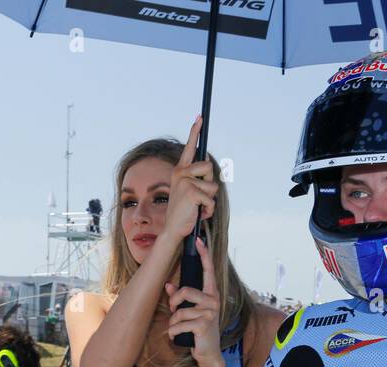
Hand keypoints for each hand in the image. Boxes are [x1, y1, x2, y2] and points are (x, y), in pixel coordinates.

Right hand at [162, 116, 217, 244]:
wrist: (173, 228)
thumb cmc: (185, 211)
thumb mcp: (191, 190)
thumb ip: (197, 177)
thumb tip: (206, 159)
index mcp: (180, 170)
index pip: (188, 147)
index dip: (195, 131)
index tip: (200, 117)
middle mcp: (180, 172)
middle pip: (208, 167)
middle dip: (209, 184)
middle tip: (200, 196)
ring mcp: (185, 182)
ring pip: (212, 186)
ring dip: (210, 200)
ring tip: (199, 207)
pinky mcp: (191, 192)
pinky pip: (211, 199)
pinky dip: (209, 210)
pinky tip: (199, 214)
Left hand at [166, 237, 222, 366]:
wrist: (209, 353)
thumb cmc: (198, 331)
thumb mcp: (190, 313)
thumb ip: (180, 298)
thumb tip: (168, 286)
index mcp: (211, 294)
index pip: (208, 271)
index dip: (204, 255)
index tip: (199, 240)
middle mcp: (213, 300)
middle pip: (185, 291)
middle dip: (174, 303)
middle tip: (175, 313)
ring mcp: (210, 312)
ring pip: (180, 311)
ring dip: (174, 323)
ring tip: (180, 329)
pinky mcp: (203, 325)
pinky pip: (178, 325)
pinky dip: (173, 333)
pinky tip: (179, 337)